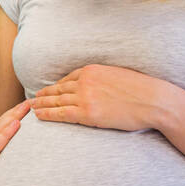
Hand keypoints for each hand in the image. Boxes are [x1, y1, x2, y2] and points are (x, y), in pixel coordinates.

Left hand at [29, 64, 166, 131]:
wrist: (153, 100)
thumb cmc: (141, 90)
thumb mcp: (118, 76)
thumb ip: (103, 79)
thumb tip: (98, 86)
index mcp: (92, 70)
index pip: (68, 78)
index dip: (56, 86)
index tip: (48, 90)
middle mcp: (85, 81)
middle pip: (58, 89)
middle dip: (44, 94)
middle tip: (33, 98)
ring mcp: (85, 97)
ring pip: (56, 100)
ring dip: (41, 104)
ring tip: (31, 107)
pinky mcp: (88, 113)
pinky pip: (61, 113)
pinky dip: (47, 114)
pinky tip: (38, 115)